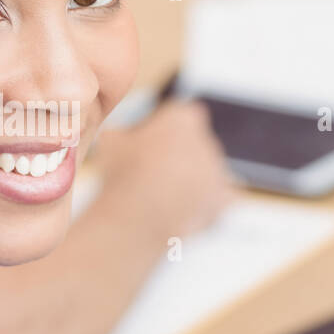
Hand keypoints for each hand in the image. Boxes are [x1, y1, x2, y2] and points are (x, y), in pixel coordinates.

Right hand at [90, 98, 236, 240]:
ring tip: (158, 196)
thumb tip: (118, 137)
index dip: (160, 130)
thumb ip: (122, 133)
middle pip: (192, 144)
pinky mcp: (223, 199)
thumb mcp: (110, 142)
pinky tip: (176, 210)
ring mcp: (217, 170)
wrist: (139, 218)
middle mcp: (208, 139)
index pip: (177, 116)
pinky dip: (198, 204)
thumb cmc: (125, 175)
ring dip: (186, 180)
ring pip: (202, 171)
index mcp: (183, 118)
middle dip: (176, 155)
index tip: (147, 143)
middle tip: (151, 172)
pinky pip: (212, 198)